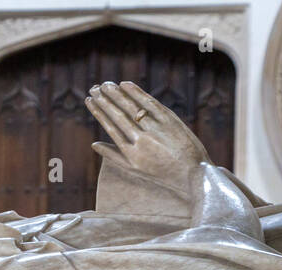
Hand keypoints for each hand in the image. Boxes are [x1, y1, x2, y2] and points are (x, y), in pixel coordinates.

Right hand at [86, 81, 209, 184]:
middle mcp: (142, 141)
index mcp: (131, 154)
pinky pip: (150, 103)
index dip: (99, 113)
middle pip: (119, 116)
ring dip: (117, 94)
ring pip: (132, 108)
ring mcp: (156, 129)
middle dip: (105, 101)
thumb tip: (94, 145)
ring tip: (104, 84)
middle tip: (93, 88)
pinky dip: (137, 93)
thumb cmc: (161, 171)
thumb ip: (114, 156)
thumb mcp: (136, 169)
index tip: (89, 101)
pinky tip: (125, 84)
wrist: (192, 172)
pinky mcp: (170, 120)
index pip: (111, 128)